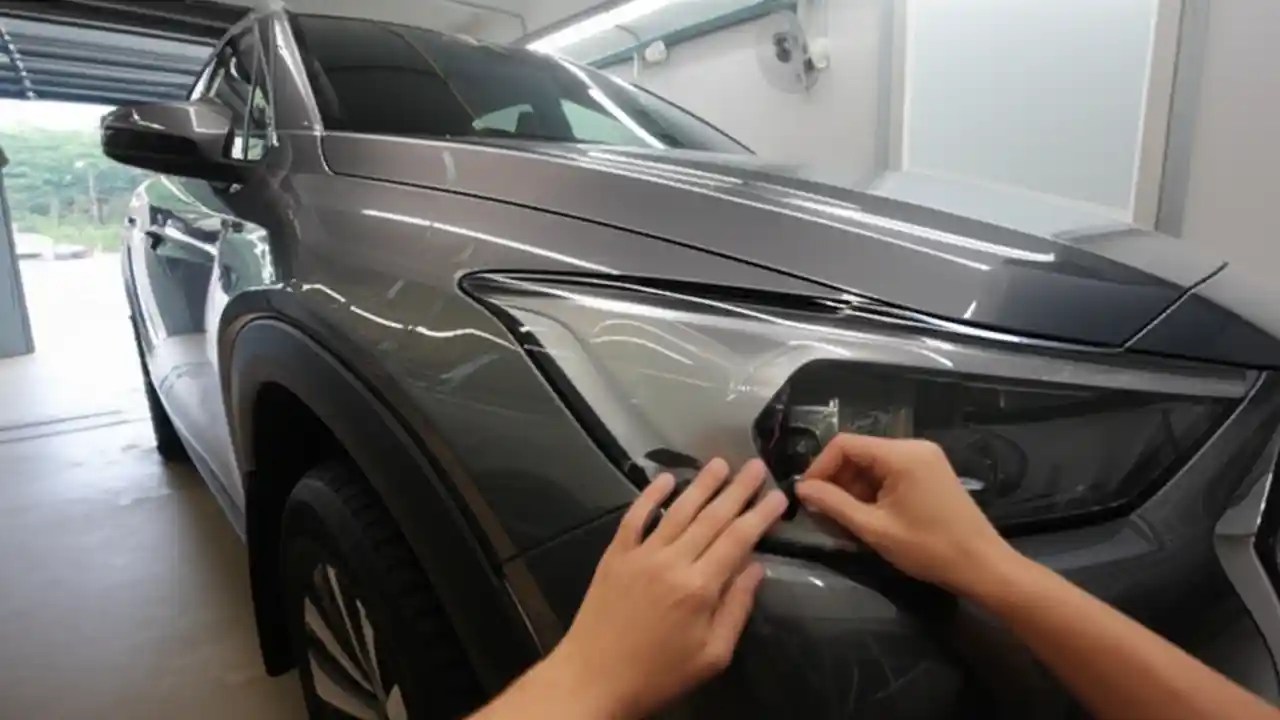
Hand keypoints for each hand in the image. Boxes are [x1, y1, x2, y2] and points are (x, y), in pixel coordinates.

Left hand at [543, 459, 787, 719]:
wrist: (594, 679)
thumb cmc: (659, 675)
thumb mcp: (712, 655)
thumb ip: (736, 609)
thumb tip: (756, 569)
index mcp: (700, 587)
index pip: (738, 540)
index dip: (760, 515)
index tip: (778, 494)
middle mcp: (672, 561)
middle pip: (711, 518)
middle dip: (737, 490)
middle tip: (757, 465)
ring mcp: (640, 554)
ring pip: (677, 510)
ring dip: (701, 485)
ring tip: (720, 463)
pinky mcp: (615, 556)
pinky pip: (635, 517)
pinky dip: (650, 495)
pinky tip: (665, 478)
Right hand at [794, 434, 1016, 594]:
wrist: (982, 566)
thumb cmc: (928, 548)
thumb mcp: (874, 529)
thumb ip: (834, 505)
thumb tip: (803, 489)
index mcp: (901, 454)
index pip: (844, 445)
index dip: (819, 468)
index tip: (807, 498)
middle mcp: (913, 447)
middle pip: (859, 452)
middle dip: (837, 481)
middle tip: (824, 514)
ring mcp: (925, 458)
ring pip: (873, 464)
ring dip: (854, 489)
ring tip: (845, 520)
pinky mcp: (931, 473)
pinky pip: (890, 473)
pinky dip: (873, 491)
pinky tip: (869, 517)